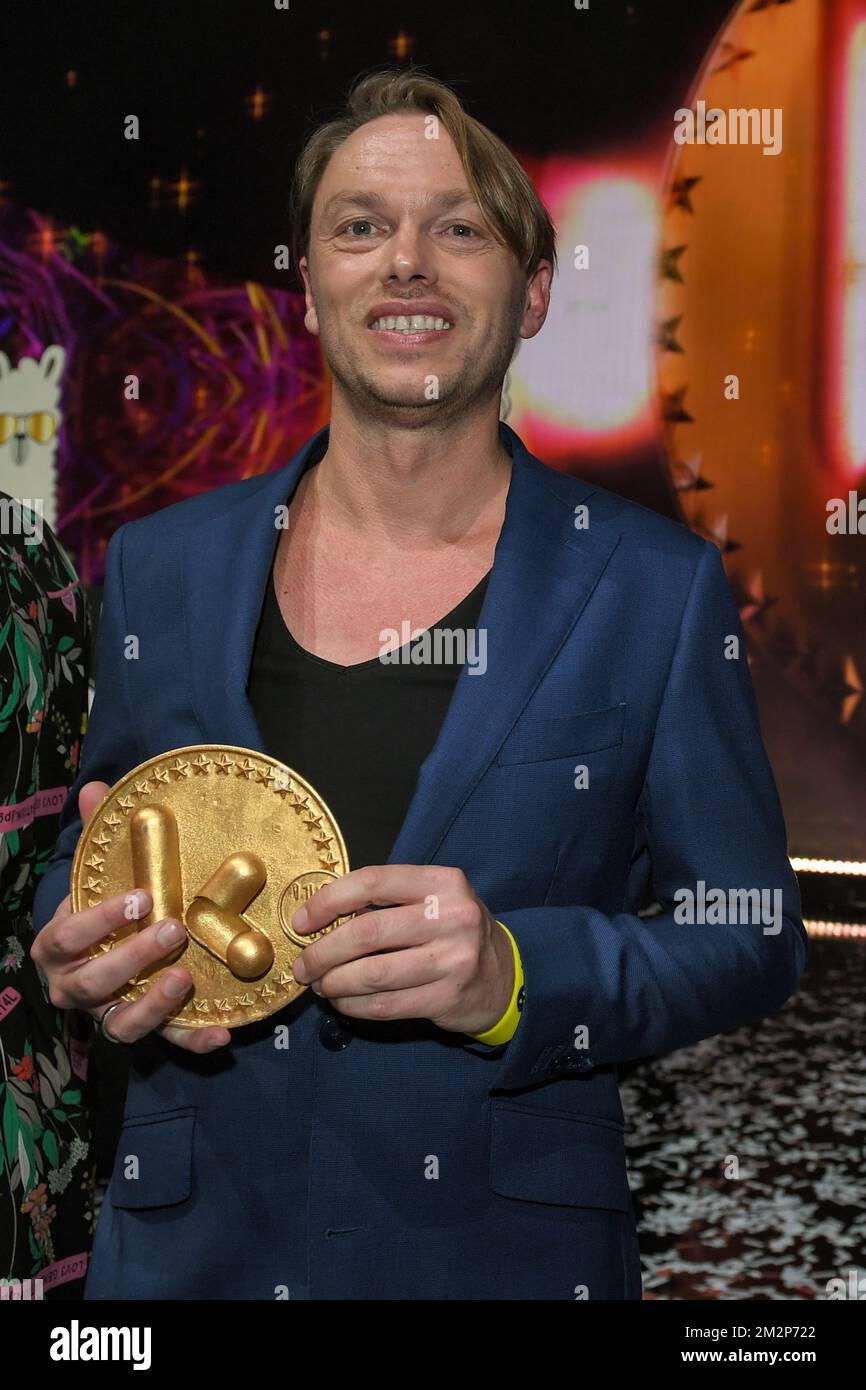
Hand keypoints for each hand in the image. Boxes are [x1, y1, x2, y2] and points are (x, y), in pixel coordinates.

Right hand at [30, 780, 230, 1052]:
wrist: (100, 950)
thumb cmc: (100, 907)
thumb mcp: (97, 873)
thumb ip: (97, 835)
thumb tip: (96, 787)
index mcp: (58, 946)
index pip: (67, 936)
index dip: (100, 920)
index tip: (141, 897)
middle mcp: (74, 986)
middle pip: (94, 981)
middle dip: (133, 957)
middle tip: (173, 930)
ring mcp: (106, 1013)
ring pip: (120, 1023)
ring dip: (153, 1005)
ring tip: (185, 980)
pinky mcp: (140, 1029)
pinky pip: (163, 1043)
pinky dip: (191, 1040)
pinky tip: (220, 1033)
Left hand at [290, 865, 513, 1035]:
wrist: (503, 974)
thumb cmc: (451, 930)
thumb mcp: (430, 900)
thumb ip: (386, 901)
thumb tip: (319, 918)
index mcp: (441, 882)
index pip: (372, 881)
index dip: (328, 901)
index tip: (301, 922)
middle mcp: (451, 917)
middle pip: (367, 932)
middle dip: (323, 952)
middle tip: (304, 966)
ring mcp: (453, 960)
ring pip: (373, 974)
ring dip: (335, 983)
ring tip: (322, 985)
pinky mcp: (448, 998)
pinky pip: (386, 1006)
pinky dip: (355, 1005)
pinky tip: (344, 1002)